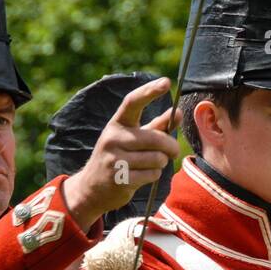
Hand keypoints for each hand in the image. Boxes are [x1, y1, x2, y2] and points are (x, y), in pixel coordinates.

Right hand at [63, 76, 179, 230]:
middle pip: (156, 138)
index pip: (133, 102)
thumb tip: (177, 112)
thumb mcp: (133, 138)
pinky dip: (154, 176)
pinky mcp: (120, 178)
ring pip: (157, 158)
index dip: (150, 91)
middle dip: (171, 146)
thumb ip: (156, 125)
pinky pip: (152, 174)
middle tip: (174, 151)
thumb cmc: (119, 157)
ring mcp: (115, 159)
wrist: (92, 188)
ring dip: (161, 163)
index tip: (167, 82)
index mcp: (117, 123)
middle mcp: (113, 138)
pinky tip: (142, 176)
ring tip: (150, 164)